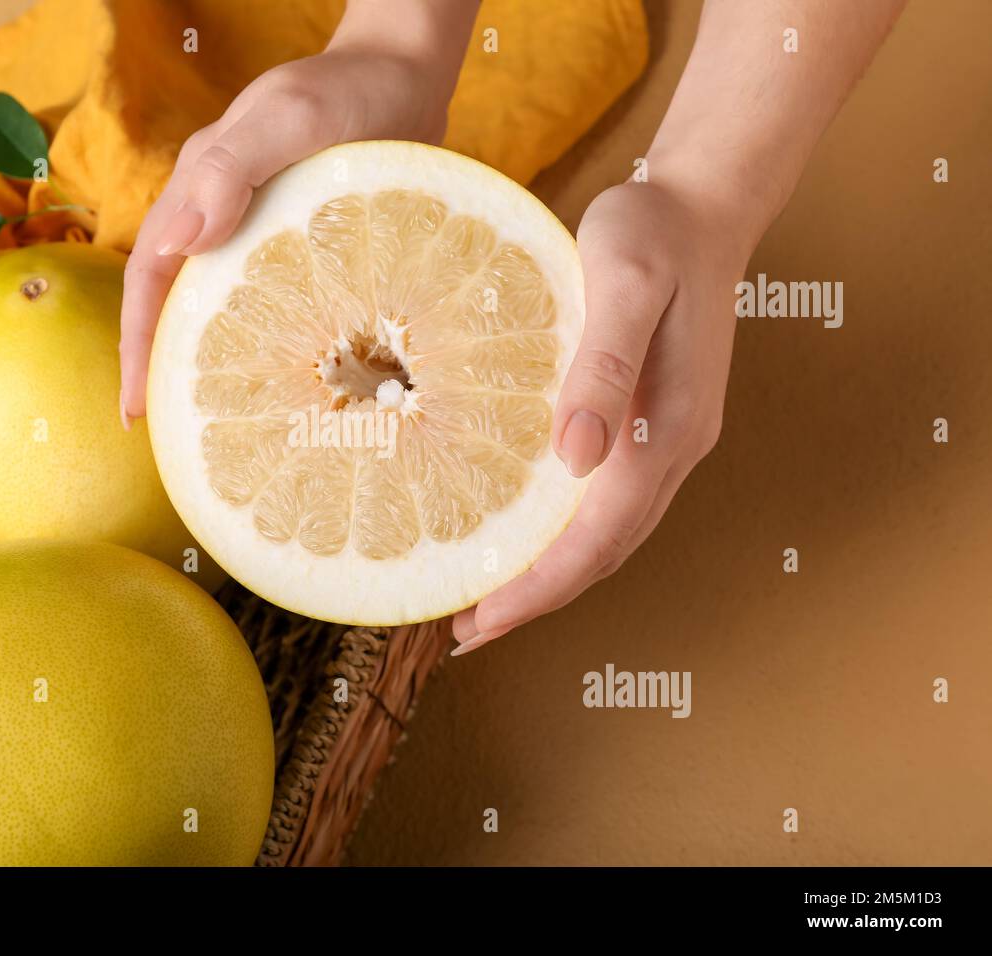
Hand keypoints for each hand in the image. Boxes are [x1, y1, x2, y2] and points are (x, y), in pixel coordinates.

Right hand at [119, 1, 477, 421]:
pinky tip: (286, 379)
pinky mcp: (304, 241)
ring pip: (222, 303)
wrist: (406, 73)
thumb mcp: (288, 118)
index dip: (138, 343)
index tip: (135, 407)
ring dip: (212, 357)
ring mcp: (262, 228)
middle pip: (175, 299)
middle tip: (163, 431)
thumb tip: (179, 244)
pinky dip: (267, 339)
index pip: (151, 275)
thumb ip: (230, 170)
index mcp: (202, 188)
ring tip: (219, 422)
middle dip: (164, 365)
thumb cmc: (349, 89)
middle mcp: (222, 213)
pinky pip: (272, 298)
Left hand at [451, 174, 757, 654]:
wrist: (702, 202)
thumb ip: (602, 366)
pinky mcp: (655, 421)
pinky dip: (566, 533)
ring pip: (610, 531)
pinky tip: (526, 531)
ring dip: (553, 572)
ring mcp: (670, 437)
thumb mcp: (623, 282)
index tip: (482, 620)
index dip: (540, 585)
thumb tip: (575, 459)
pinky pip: (610, 500)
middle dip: (539, 596)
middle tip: (468, 629)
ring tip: (489, 597)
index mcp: (668, 426)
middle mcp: (675, 445)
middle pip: (605, 549)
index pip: (599, 534)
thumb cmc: (653, 231)